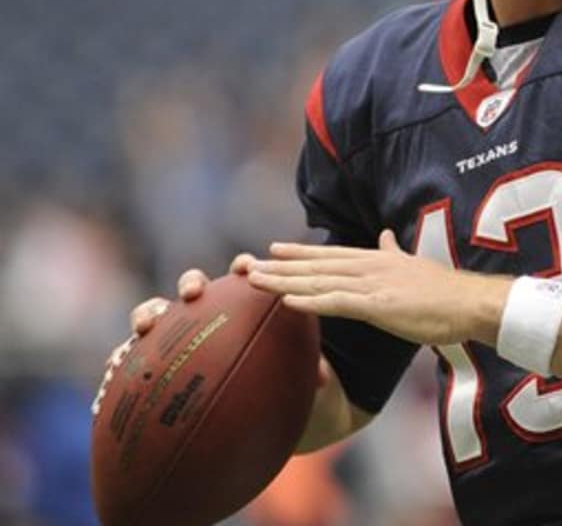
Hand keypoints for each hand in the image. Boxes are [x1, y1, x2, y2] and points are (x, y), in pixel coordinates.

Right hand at [106, 254, 331, 389]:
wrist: (262, 418)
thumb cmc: (284, 389)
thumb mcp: (302, 382)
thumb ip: (310, 374)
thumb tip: (324, 377)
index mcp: (244, 312)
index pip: (244, 281)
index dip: (244, 268)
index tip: (247, 267)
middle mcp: (208, 318)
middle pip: (194, 289)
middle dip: (191, 284)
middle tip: (195, 293)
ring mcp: (178, 338)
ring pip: (158, 316)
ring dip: (149, 313)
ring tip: (146, 325)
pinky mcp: (154, 364)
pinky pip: (133, 358)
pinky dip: (122, 359)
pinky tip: (113, 369)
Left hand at [247, 230, 508, 346]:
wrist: (470, 302)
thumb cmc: (446, 292)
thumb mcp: (414, 265)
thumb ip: (393, 251)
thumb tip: (383, 235)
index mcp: (378, 260)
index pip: (332, 255)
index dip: (301, 253)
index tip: (274, 250)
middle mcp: (370, 267)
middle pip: (317, 266)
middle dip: (281, 266)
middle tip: (248, 264)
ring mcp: (373, 285)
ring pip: (320, 282)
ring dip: (285, 282)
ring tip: (255, 281)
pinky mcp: (378, 306)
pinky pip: (337, 303)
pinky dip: (310, 302)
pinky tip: (287, 302)